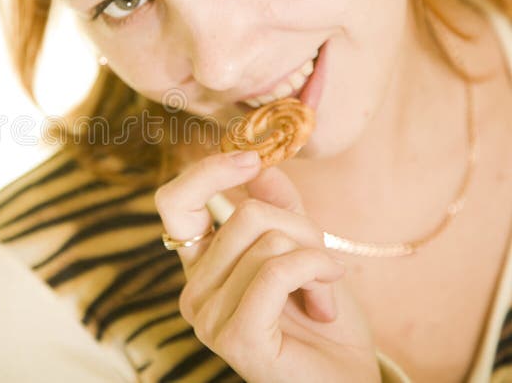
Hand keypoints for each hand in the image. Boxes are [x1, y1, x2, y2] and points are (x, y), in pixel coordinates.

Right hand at [154, 149, 380, 382]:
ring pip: (267, 241)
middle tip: (323, 261)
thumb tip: (261, 162)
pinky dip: (316, 271)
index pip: (175, 203)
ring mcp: (208, 318)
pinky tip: (327, 302)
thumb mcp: (303, 248)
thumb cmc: (322, 319)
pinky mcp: (235, 338)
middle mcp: (193, 291)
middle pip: (246, 214)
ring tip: (324, 291)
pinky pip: (277, 271)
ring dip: (316, 258)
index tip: (251, 160)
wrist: (345, 380)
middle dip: (302, 228)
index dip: (208, 172)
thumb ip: (280, 205)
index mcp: (201, 266)